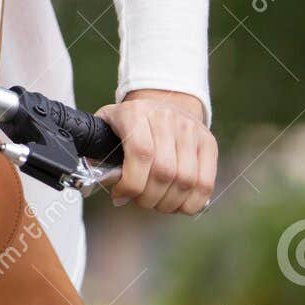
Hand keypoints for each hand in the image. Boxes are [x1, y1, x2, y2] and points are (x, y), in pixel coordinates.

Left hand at [95, 90, 215, 213]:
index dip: (131, 183)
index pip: (140, 153)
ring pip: (186, 181)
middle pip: (164, 172)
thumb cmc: (128, 121)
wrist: (163, 100)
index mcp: (134, 113)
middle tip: (140, 201)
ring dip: (169, 203)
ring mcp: (190, 130)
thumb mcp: (107, 125)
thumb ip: (99, 151)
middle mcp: (165, 119)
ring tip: (157, 204)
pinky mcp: (209, 143)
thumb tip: (95, 181)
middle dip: (149, 197)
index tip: (120, 195)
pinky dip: (192, 202)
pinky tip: (178, 204)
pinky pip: (206, 183)